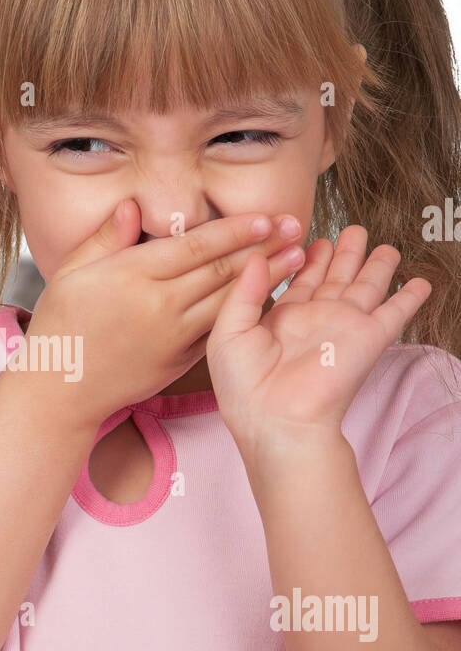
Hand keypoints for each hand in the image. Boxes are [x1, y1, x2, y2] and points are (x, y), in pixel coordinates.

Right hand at [23, 201, 305, 431]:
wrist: (62, 388)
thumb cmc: (62, 325)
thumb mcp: (71, 272)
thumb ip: (105, 238)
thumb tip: (132, 207)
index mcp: (134, 275)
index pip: (194, 246)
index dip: (234, 230)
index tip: (265, 216)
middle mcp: (160, 305)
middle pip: (220, 270)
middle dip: (263, 246)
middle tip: (296, 226)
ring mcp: (173, 336)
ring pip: (228, 300)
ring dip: (268, 279)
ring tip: (298, 259)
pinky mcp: (179, 360)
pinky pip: (219, 330)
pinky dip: (247, 313)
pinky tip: (269, 298)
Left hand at [206, 224, 431, 455]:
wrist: (277, 421)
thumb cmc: (245, 387)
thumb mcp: (229, 333)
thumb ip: (244, 291)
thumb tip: (257, 255)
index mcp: (282, 320)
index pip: (298, 280)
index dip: (304, 257)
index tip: (306, 235)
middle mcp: (316, 320)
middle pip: (336, 277)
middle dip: (344, 253)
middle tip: (353, 229)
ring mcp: (344, 327)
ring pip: (367, 287)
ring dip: (377, 266)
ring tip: (385, 246)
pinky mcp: (369, 337)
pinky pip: (396, 311)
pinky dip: (410, 296)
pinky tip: (421, 282)